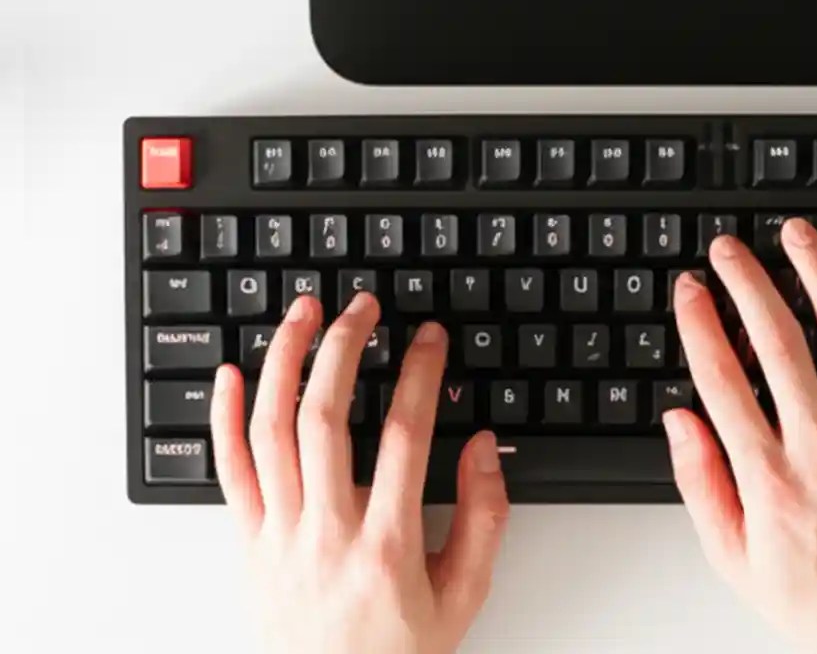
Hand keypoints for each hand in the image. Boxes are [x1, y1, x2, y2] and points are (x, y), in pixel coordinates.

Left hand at [209, 292, 509, 653]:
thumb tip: (484, 450)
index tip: (429, 338)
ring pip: (271, 431)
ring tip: (302, 315)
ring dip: (284, 362)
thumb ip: (485, 519)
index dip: (420, 375)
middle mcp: (326, 532)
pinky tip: (230, 373)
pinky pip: (228, 471)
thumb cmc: (397, 651)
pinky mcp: (248, 542)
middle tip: (363, 307)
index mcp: (386, 544)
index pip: (405, 437)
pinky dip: (223, 417)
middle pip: (326, 418)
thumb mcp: (464, 594)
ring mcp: (280, 535)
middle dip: (345, 348)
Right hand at [664, 219, 816, 653]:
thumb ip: (700, 483)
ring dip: (816, 274)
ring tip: (795, 235)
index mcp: (767, 476)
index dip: (701, 324)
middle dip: (748, 282)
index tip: (691, 290)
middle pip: (777, 341)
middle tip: (730, 249)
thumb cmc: (816, 599)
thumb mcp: (732, 558)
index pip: (722, 379)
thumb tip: (678, 420)